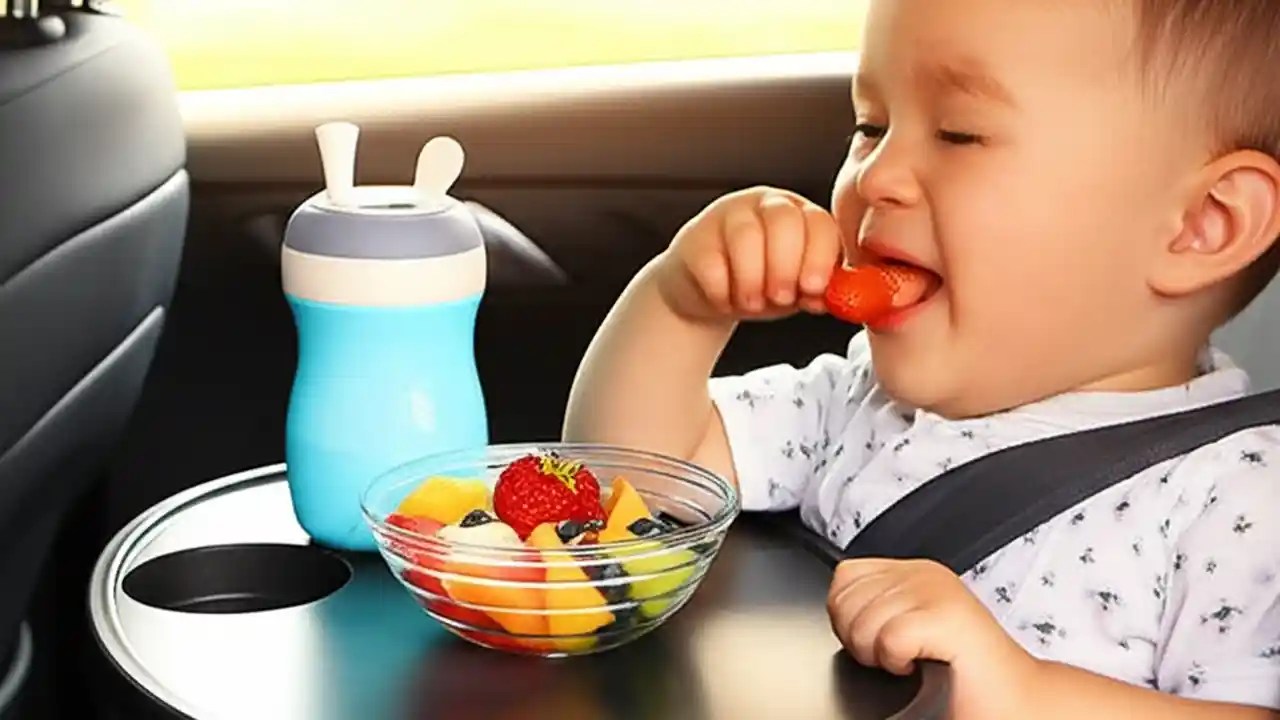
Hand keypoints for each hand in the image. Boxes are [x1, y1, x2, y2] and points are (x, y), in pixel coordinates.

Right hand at [652, 186, 842, 322]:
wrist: (708, 294)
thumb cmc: (761, 286)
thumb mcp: (797, 290)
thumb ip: (820, 291)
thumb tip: (840, 298)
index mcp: (800, 215)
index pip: (819, 223)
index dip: (818, 256)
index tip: (812, 288)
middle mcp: (766, 205)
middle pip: (783, 221)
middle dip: (785, 266)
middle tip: (780, 298)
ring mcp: (728, 215)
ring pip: (746, 236)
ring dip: (753, 279)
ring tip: (752, 303)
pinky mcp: (696, 236)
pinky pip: (712, 260)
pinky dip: (722, 289)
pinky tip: (725, 299)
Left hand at [828, 558, 1039, 717]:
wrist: (1014, 704)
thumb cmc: (959, 678)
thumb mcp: (906, 627)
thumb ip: (873, 606)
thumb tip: (835, 607)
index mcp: (913, 571)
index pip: (843, 577)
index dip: (846, 618)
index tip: (877, 641)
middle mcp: (924, 573)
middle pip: (845, 600)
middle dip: (858, 640)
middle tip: (894, 655)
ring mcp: (937, 591)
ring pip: (863, 622)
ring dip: (879, 655)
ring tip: (910, 661)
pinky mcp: (948, 616)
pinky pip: (890, 639)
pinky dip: (898, 662)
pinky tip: (919, 665)